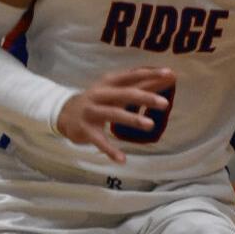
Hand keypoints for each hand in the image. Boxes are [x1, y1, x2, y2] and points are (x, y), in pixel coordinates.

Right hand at [56, 67, 176, 162]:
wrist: (65, 113)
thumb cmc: (98, 100)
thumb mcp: (116, 89)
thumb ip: (140, 84)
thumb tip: (169, 76)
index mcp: (109, 83)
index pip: (132, 76)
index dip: (149, 74)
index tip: (169, 74)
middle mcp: (99, 95)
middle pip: (124, 94)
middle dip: (144, 98)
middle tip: (164, 103)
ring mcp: (91, 112)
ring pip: (113, 114)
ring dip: (132, 119)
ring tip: (150, 125)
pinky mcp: (85, 130)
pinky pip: (99, 141)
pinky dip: (110, 150)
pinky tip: (122, 160)